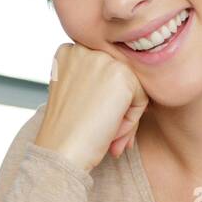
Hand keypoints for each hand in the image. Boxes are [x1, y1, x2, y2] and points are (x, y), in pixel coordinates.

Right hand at [33, 42, 148, 173]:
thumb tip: (130, 84)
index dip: (103, 99)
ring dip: (125, 117)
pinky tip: (112, 134)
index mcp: (69, 51)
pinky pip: (142, 99)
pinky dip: (132, 122)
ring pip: (133, 88)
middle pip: (120, 77)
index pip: (104, 71)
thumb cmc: (66, 132)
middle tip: (107, 136)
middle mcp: (85, 49)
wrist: (60, 152)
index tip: (94, 122)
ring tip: (109, 138)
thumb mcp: (73, 94)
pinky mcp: (122, 76)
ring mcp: (104, 60)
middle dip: (117, 108)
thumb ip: (95, 80)